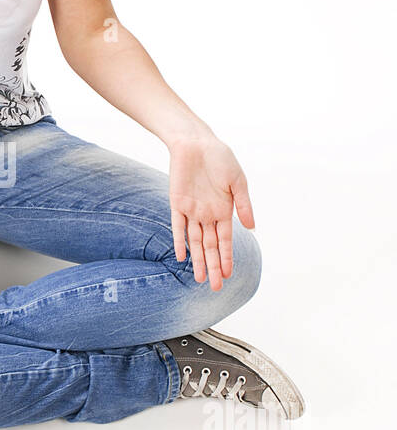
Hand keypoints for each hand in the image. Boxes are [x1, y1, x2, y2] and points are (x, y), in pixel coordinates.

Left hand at [168, 134, 254, 290]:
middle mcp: (208, 214)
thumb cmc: (220, 158)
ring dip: (198, 260)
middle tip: (217, 287)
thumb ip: (244, 204)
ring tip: (201, 279)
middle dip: (213, 266)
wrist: (196, 142)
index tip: (229, 274)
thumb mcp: (238, 181)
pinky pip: (177, 226)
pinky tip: (182, 256)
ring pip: (195, 241)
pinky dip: (179, 241)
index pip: (225, 240)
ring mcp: (192, 210)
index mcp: (224, 210)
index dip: (227, 257)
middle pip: (210, 246)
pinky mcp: (177, 203)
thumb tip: (252, 228)